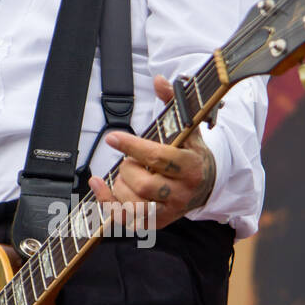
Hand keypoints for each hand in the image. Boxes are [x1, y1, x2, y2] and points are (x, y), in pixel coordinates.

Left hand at [88, 75, 216, 231]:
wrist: (206, 184)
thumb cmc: (191, 152)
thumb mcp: (187, 127)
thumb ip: (174, 103)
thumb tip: (160, 80)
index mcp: (192, 167)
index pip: (159, 158)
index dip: (132, 147)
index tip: (113, 138)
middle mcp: (182, 193)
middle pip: (143, 184)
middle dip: (128, 168)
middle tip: (129, 161)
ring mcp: (169, 212)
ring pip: (133, 204)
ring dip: (119, 186)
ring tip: (125, 174)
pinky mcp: (156, 224)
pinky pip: (126, 220)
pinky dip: (107, 202)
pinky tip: (98, 185)